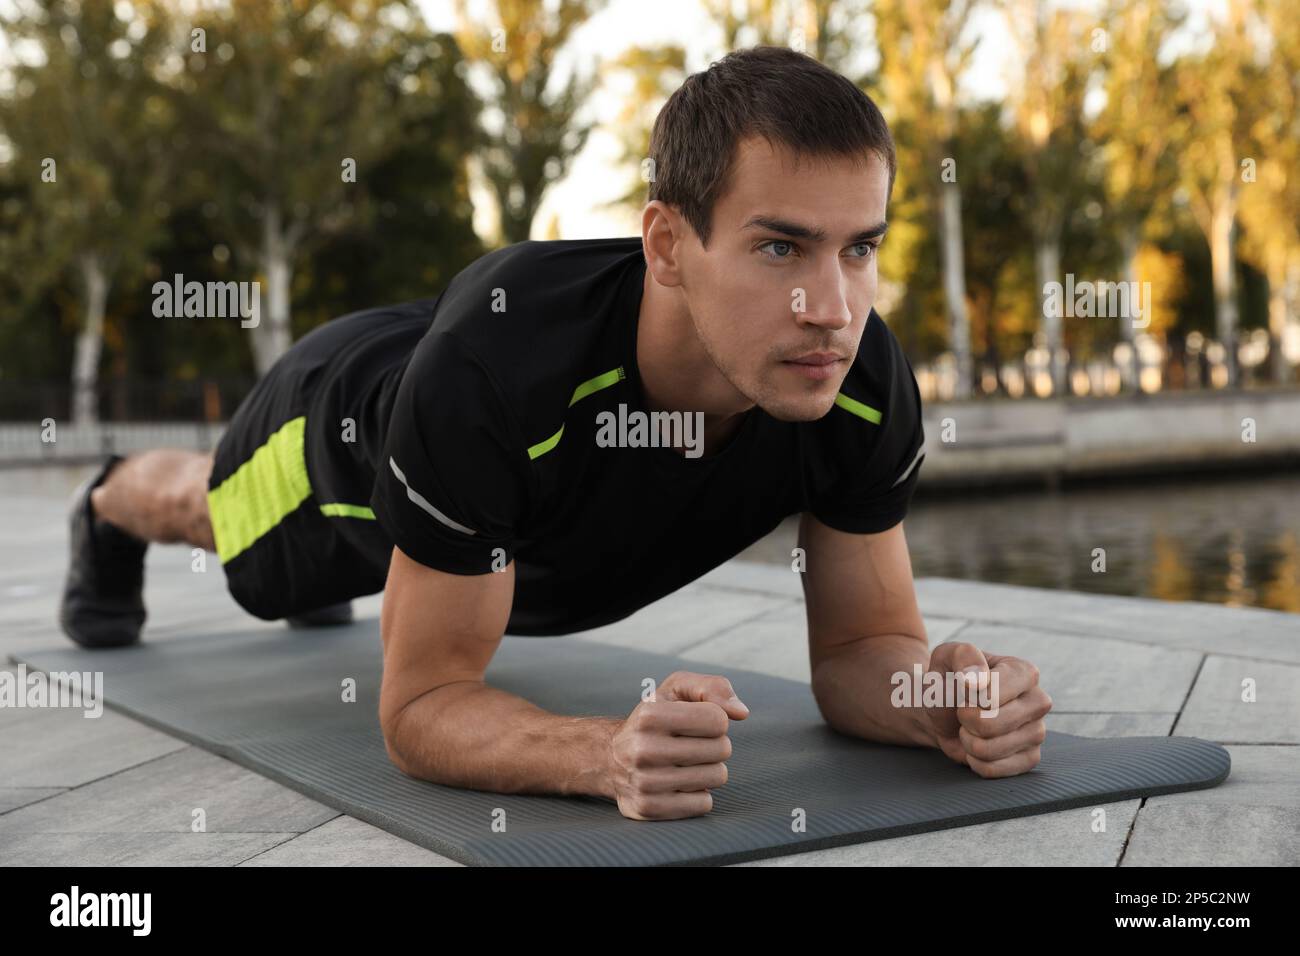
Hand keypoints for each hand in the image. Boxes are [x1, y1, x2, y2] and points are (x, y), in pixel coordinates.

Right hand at [607, 670, 747, 819]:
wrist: (611, 758)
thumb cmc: (656, 718)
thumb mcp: (676, 690)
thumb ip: (713, 687)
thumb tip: (741, 712)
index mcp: (649, 715)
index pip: (718, 720)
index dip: (716, 719)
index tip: (697, 722)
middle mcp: (643, 749)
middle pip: (721, 749)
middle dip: (715, 745)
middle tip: (692, 744)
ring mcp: (644, 782)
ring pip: (717, 777)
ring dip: (709, 769)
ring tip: (686, 763)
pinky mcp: (649, 808)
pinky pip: (704, 803)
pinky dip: (699, 794)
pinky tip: (678, 784)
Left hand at [922, 642, 1052, 777]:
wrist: (944, 711)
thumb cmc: (949, 680)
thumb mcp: (947, 656)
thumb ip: (963, 656)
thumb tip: (977, 680)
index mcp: (1024, 672)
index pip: (994, 694)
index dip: (970, 697)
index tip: (965, 688)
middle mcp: (1038, 701)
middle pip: (994, 723)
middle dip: (966, 720)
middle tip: (964, 711)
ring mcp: (1038, 732)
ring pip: (993, 749)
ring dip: (968, 741)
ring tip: (970, 728)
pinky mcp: (1030, 758)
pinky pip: (994, 770)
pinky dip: (974, 761)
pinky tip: (976, 747)